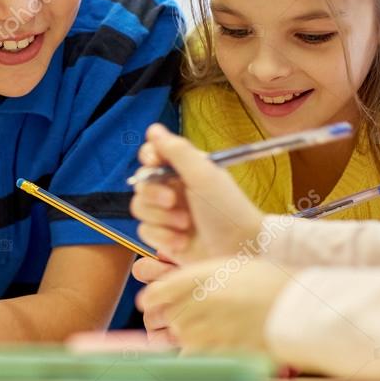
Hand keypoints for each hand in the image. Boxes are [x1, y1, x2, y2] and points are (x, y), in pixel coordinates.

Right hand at [131, 124, 264, 263]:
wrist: (240, 252)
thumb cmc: (227, 211)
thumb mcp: (204, 175)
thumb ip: (177, 150)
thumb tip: (153, 128)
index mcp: (184, 169)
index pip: (153, 154)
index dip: (149, 157)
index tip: (153, 162)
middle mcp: (173, 188)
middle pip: (141, 182)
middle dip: (154, 193)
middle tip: (172, 201)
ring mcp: (167, 213)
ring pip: (139, 207)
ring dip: (161, 218)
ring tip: (184, 225)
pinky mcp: (163, 237)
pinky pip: (144, 231)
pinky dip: (163, 237)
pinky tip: (182, 241)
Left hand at [137, 258, 294, 352]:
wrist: (297, 307)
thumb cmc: (270, 283)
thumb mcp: (230, 267)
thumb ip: (199, 276)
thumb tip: (174, 288)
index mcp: (197, 276)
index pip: (158, 291)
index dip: (152, 298)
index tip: (149, 303)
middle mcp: (194, 300)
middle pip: (167, 315)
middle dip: (173, 317)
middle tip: (187, 318)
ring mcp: (204, 327)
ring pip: (179, 335)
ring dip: (186, 335)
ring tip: (206, 331)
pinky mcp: (215, 349)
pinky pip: (194, 354)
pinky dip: (199, 352)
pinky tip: (213, 345)